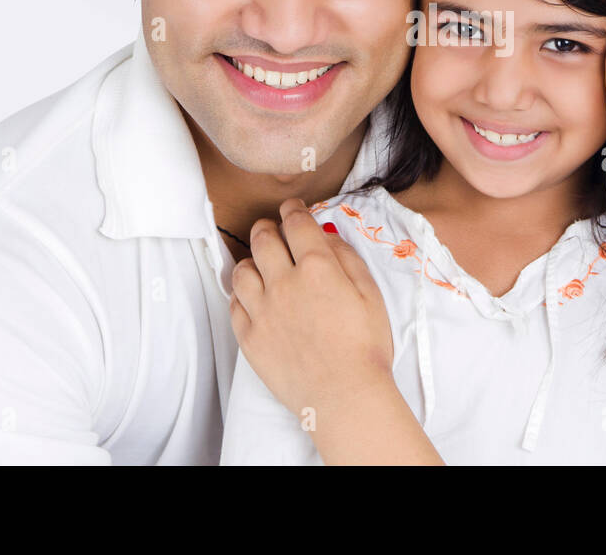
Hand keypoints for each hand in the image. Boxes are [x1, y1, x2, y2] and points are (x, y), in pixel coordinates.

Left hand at [229, 198, 394, 418]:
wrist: (345, 396)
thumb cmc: (365, 346)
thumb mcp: (371, 293)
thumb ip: (346, 257)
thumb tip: (325, 236)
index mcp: (317, 267)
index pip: (296, 223)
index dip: (293, 209)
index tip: (292, 208)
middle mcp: (284, 283)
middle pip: (263, 238)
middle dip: (267, 227)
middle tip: (273, 229)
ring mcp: (262, 311)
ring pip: (242, 269)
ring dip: (251, 259)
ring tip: (261, 264)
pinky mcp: (249, 337)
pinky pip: (234, 304)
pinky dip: (242, 294)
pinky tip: (254, 297)